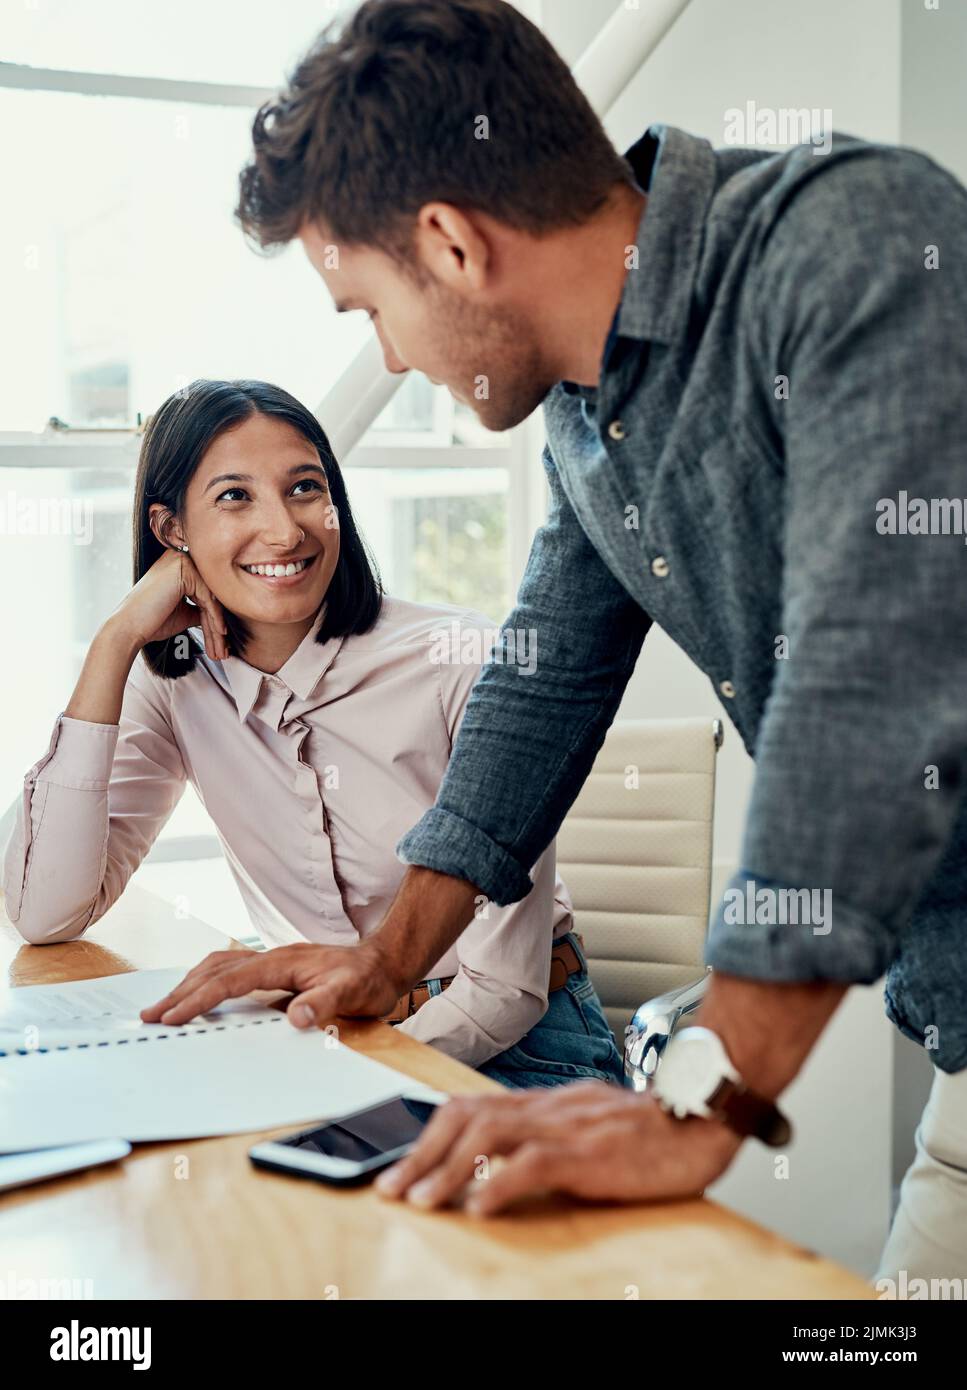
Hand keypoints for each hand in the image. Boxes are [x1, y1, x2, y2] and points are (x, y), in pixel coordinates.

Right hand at [111, 548, 228, 661]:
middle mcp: (180, 558)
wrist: (129, 628)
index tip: (221, 639)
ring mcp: (182, 562)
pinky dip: (215, 617)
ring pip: (211, 596)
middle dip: (217, 624)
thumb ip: (201, 608)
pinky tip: (219, 633)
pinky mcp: (184, 571)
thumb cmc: (152, 621)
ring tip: (221, 647)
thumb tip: (221, 615)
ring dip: (217, 625)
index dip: (214, 617)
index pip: (205, 592)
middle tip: (223, 647)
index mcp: (179, 566)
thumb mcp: (184, 613)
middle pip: (209, 594)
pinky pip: (207, 597)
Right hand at [139, 941, 403, 1027]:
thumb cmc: (367, 979)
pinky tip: (199, 992)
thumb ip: (324, 1004)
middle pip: (214, 969)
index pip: (230, 980)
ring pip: (218, 965)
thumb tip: (295, 1019)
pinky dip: (206, 979)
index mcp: (282, 962)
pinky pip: (229, 968)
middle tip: (151, 1015)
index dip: (199, 999)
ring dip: (189, 983)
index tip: (173, 1017)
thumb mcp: (352, 994)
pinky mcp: (274, 968)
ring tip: (164, 1006)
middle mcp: (271, 957)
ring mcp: (271, 960)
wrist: (383, 962)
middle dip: (180, 992)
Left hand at [374, 1082, 741, 1215]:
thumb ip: (548, 1137)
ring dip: (446, 1170)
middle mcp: (546, 1107)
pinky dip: (498, 1185)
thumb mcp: (587, 1127)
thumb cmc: (650, 1130)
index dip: (431, 1135)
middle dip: (422, 1154)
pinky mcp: (589, 1152)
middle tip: (392, 1188)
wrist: (700, 1117)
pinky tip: (478, 1208)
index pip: (471, 1107)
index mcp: (544, 1103)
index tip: (403, 1166)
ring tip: (421, 1201)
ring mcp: (566, 1125)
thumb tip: (503, 1164)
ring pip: (488, 1136)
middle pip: (467, 1117)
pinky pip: (533, 1163)